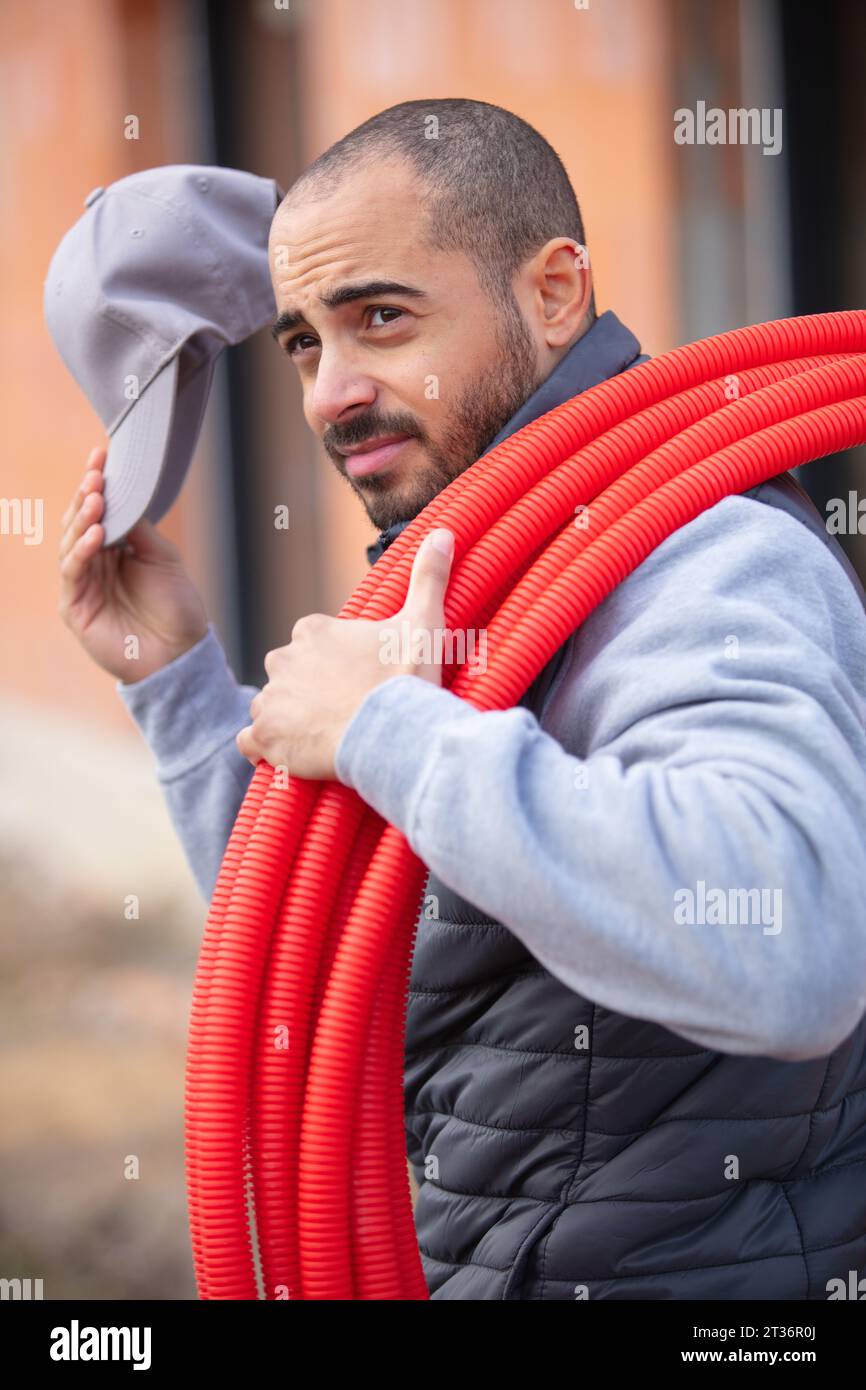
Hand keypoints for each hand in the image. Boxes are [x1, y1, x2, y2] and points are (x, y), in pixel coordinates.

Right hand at [58, 445, 209, 680]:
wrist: (181, 654)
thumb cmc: (177, 608)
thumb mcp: (164, 558)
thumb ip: (140, 530)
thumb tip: (121, 496)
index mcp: (114, 549)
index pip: (98, 511)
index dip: (97, 484)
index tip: (101, 456)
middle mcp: (94, 563)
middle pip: (78, 522)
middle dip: (86, 497)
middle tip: (95, 475)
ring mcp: (82, 585)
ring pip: (70, 543)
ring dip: (82, 519)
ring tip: (96, 499)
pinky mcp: (75, 608)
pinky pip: (73, 573)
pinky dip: (81, 551)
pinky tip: (95, 535)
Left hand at [237, 527, 455, 779]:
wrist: (391, 734)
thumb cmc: (405, 680)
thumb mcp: (423, 623)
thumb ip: (428, 578)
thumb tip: (442, 534)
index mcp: (313, 630)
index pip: (312, 644)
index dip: (334, 664)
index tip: (357, 680)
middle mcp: (283, 659)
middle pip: (289, 674)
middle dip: (307, 690)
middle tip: (342, 710)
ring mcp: (271, 699)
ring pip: (270, 706)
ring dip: (288, 719)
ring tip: (323, 735)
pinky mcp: (265, 736)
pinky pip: (249, 742)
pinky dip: (264, 749)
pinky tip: (289, 754)